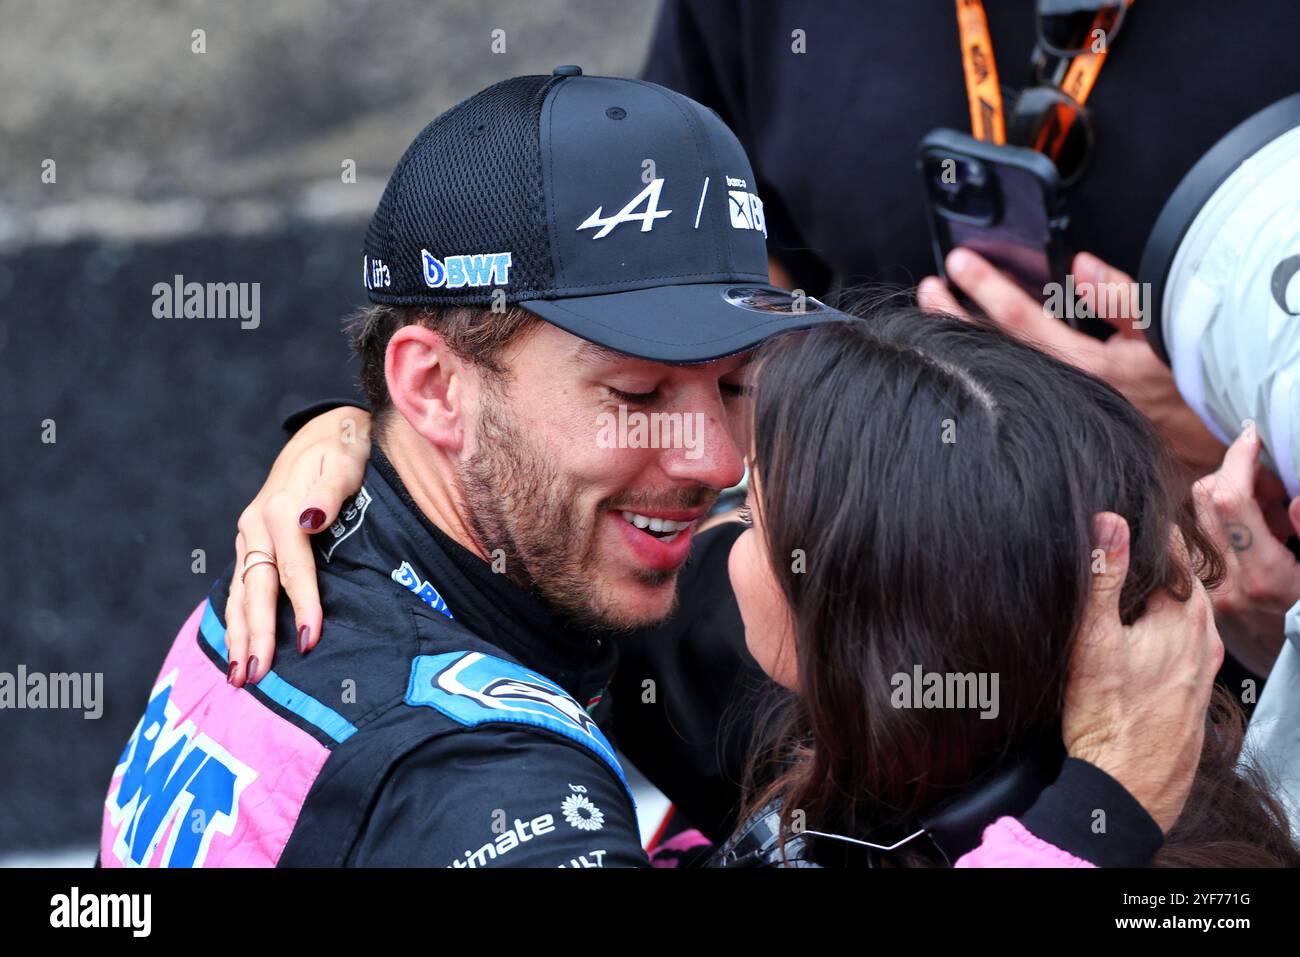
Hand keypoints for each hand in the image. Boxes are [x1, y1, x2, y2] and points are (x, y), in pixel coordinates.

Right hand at [224, 406, 372, 686]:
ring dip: (238, 635)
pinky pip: (239, 588)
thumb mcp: (344, 461)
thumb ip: (330, 490)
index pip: (293, 568)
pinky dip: (235, 620)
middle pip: (255, 589)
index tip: (311, 640)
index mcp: (279, 509)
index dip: (303, 605)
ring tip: (239, 677)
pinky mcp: (251, 545)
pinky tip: (234, 649)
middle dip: (256, 634)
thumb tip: (310, 519)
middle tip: (255, 676)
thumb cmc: (343, 450)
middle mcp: (257, 526)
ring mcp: (249, 537)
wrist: (324, 435)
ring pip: (240, 594)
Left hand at [918, 249, 1227, 474]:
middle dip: (956, 317)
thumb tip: (1081, 265)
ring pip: (1002, 368)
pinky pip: (1015, 384)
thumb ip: (1119, 297)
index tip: (960, 263)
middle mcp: (1062, 391)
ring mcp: (1057, 407)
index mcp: (1085, 366)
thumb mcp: (1163, 331)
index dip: (987, 289)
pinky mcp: (1057, 417)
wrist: (1203, 437)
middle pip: (996, 350)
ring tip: (939, 311)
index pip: (1023, 321)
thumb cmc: (1188, 381)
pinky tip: (971, 347)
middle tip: (929, 289)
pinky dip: (991, 361)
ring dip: (968, 337)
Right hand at [1062, 512, 1222, 832]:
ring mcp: (1202, 675)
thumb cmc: (1107, 720)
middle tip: (1134, 552)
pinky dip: (1171, 634)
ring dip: (1170, 603)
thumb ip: (1104, 577)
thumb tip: (1110, 520)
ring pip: (1194, 622)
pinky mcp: (1194, 700)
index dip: (1154, 537)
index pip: (1178, 560)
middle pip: (1190, 590)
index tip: (1132, 520)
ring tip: (1137, 594)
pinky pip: (1190, 651)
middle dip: (1165, 569)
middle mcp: (1202, 645)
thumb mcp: (1093, 640)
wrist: (1126, 790)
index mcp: (1182, 622)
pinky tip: (1144, 645)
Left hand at [1192, 422, 1299, 676]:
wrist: (1297, 676)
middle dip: (1235, 472)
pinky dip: (1220, 525)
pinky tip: (1252, 535)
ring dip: (1226, 497)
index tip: (1253, 435)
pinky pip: (1196, 543)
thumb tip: (1294, 501)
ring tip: (1268, 511)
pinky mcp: (1201, 600)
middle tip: (1272, 480)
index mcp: (1266, 577)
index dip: (1239, 458)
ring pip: (1195, 517)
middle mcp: (1226, 585)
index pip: (1229, 499)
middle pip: (1204, 499)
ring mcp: (1208, 594)